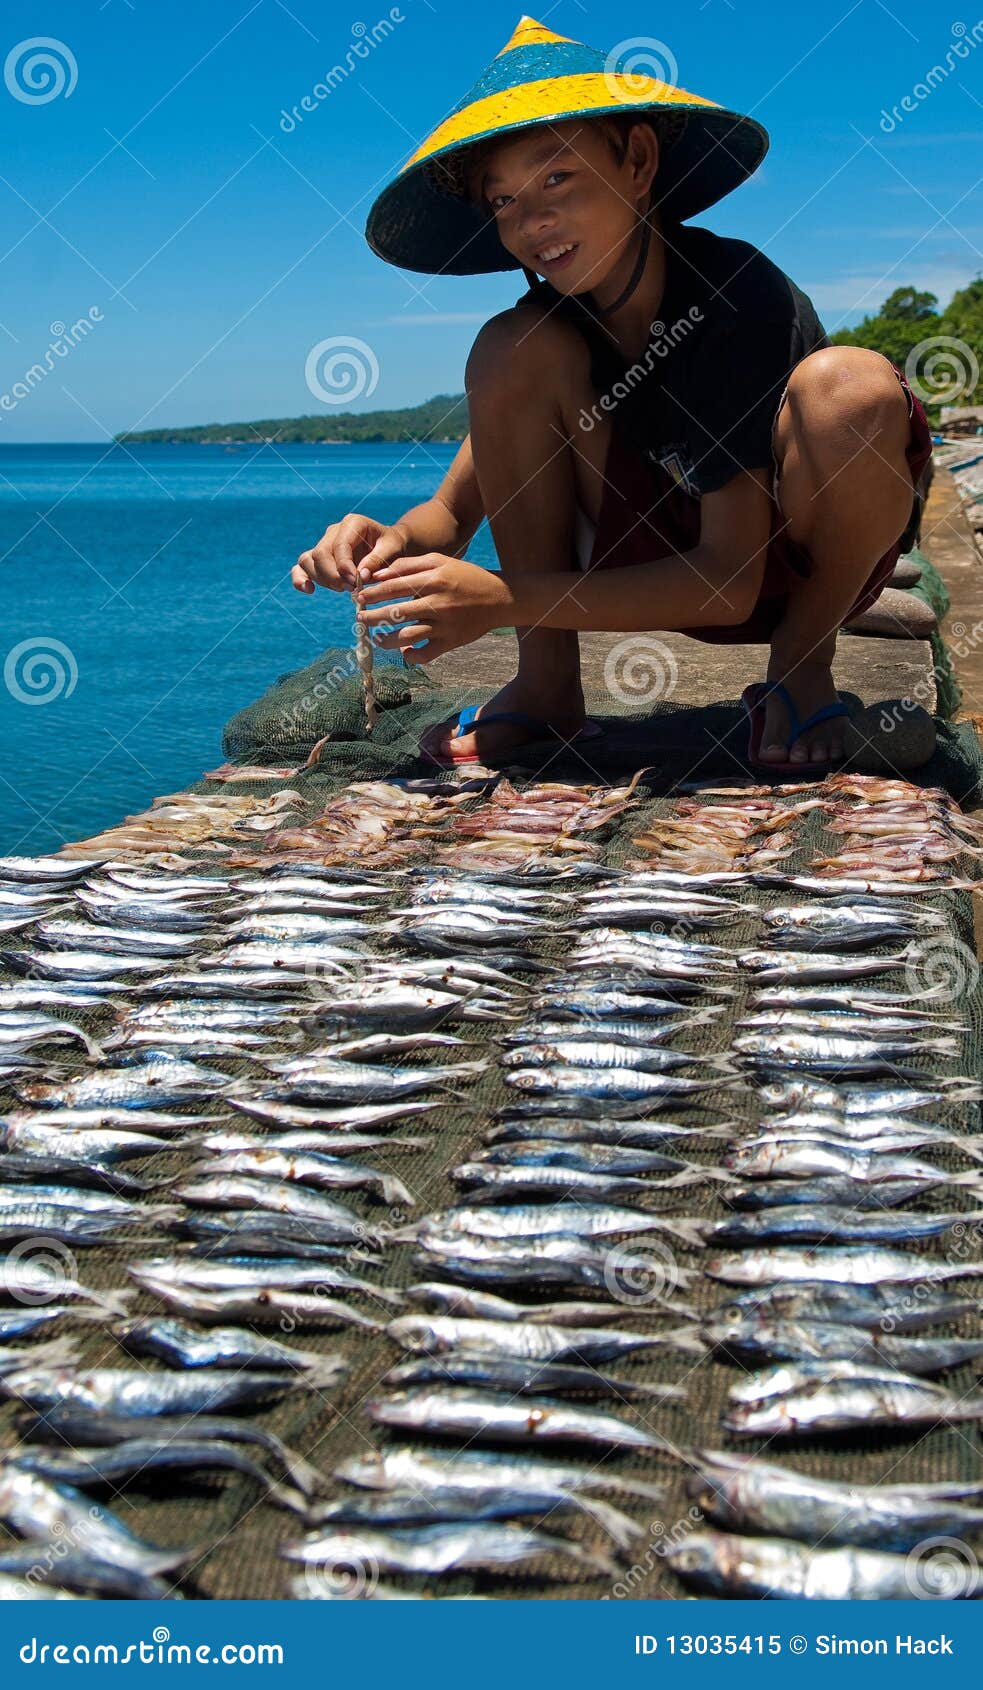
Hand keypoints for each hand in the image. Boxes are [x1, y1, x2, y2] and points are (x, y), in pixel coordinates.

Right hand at [292, 512, 408, 593]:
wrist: (389, 546)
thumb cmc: (392, 546)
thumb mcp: (392, 549)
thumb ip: (377, 560)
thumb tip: (361, 574)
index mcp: (352, 523)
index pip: (340, 545)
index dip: (344, 566)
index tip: (355, 583)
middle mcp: (334, 530)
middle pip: (321, 554)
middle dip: (333, 575)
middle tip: (351, 589)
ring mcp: (324, 543)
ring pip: (309, 561)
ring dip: (323, 579)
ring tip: (343, 589)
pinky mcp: (319, 557)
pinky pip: (302, 566)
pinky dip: (300, 578)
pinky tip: (309, 590)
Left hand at [355, 553, 512, 662]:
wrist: (499, 597)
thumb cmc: (465, 576)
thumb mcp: (440, 561)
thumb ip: (408, 565)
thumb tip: (378, 575)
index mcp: (433, 580)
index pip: (394, 587)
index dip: (373, 593)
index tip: (359, 597)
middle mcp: (438, 603)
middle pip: (396, 612)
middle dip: (372, 616)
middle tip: (360, 618)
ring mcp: (445, 625)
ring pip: (407, 636)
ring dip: (386, 640)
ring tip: (376, 638)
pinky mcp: (451, 642)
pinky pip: (426, 655)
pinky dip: (412, 656)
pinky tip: (404, 651)